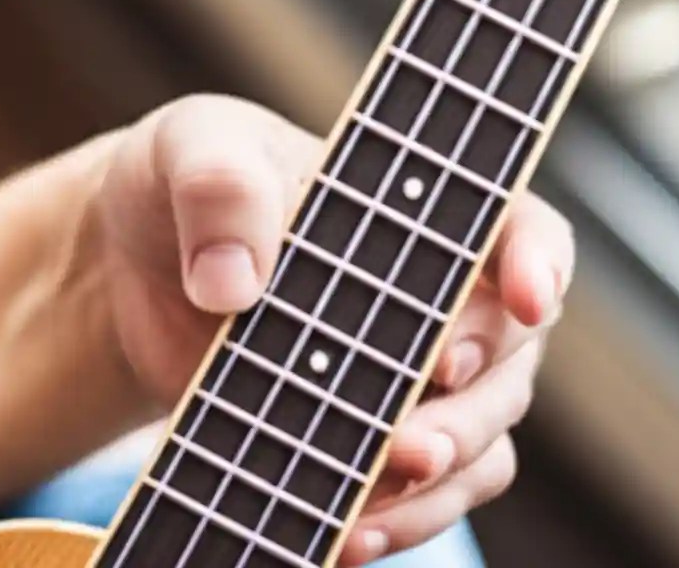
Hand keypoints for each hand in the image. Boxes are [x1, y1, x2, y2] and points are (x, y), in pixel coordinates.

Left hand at [93, 95, 572, 561]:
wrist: (138, 270)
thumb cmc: (187, 184)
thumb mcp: (192, 149)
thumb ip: (218, 188)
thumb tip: (233, 282)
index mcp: (423, 213)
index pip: (521, 229)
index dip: (541, 263)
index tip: (526, 298)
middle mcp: (440, 297)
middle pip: (512, 358)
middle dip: (473, 409)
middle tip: (410, 443)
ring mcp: (410, 377)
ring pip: (481, 440)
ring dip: (438, 482)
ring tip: (362, 513)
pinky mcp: (367, 438)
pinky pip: (425, 495)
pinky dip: (397, 522)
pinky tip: (341, 535)